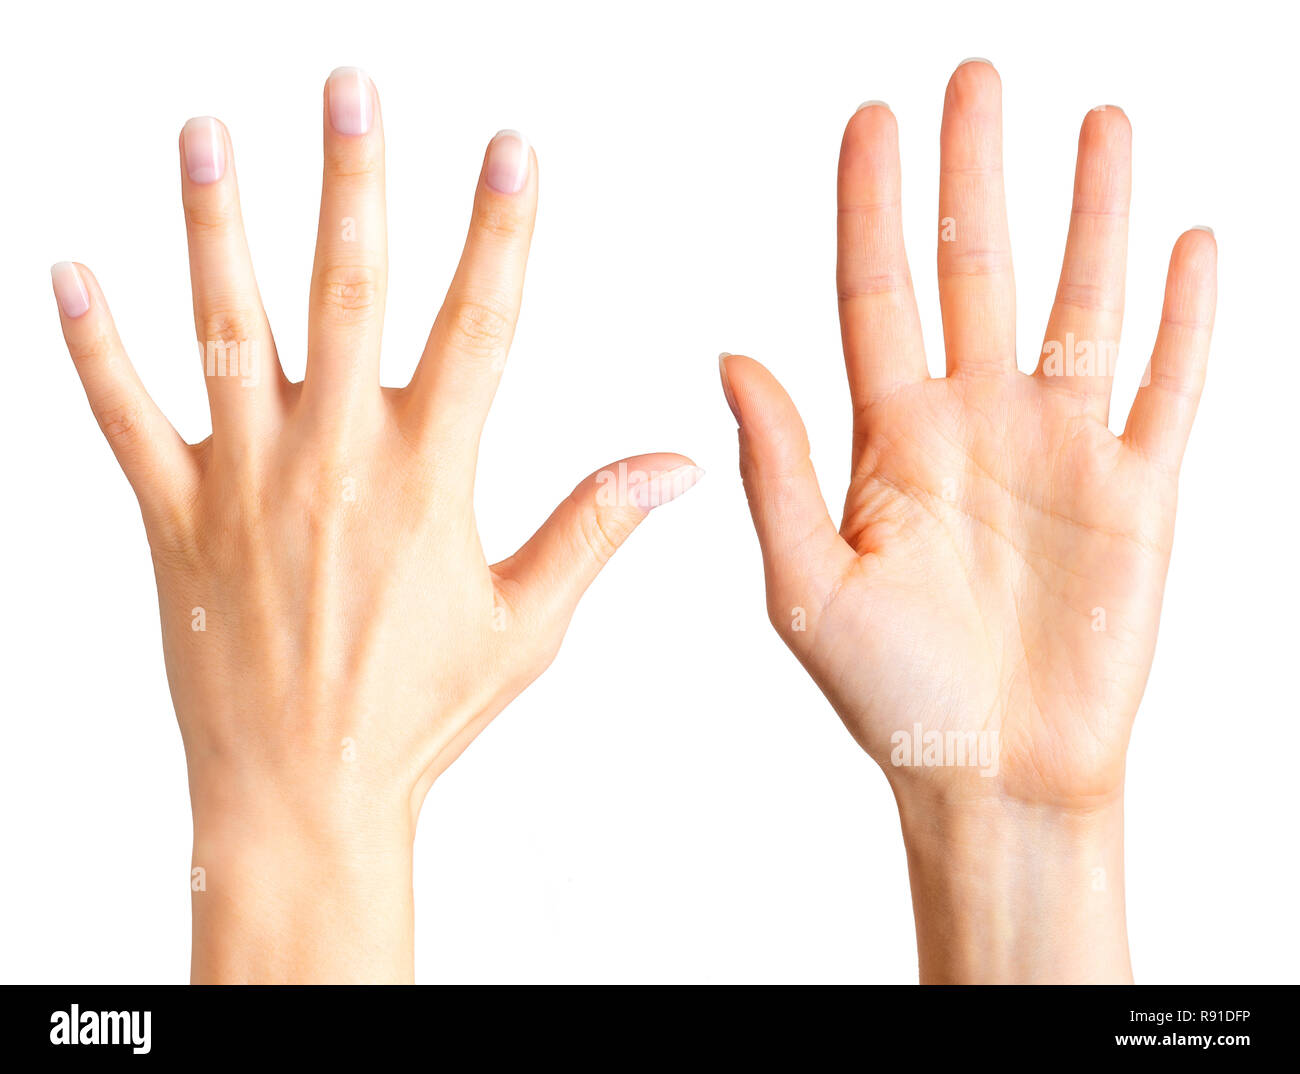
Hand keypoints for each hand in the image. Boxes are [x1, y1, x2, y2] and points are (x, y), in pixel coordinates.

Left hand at [52, 68, 700, 982]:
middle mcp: (330, 458)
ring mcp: (241, 480)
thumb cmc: (416, 716)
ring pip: (223, 326)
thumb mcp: (527, 625)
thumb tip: (678, 464)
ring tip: (206, 132)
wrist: (299, 795)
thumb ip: (595, 527)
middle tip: (349, 88)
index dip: (500, 229)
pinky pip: (118, 413)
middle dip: (352, 177)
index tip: (510, 150)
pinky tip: (69, 270)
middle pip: (344, 289)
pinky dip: (89, 341)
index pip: (477, 323)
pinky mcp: (171, 515)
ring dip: (214, 222)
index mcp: (425, 478)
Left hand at [719, 61, 1213, 981]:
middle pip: (976, 271)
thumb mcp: (805, 584)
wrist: (989, 776)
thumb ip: (774, 469)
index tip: (869, 119)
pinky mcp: (1137, 491)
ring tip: (1095, 120)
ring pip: (1078, 303)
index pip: (876, 293)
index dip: (872, 206)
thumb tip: (731, 354)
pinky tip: (1187, 242)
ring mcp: (1060, 450)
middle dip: (974, 175)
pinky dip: (1185, 318)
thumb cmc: (890, 694)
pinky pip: (1168, 385)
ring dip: (1089, 214)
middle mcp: (974, 425)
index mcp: (889, 441)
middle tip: (972, 77)